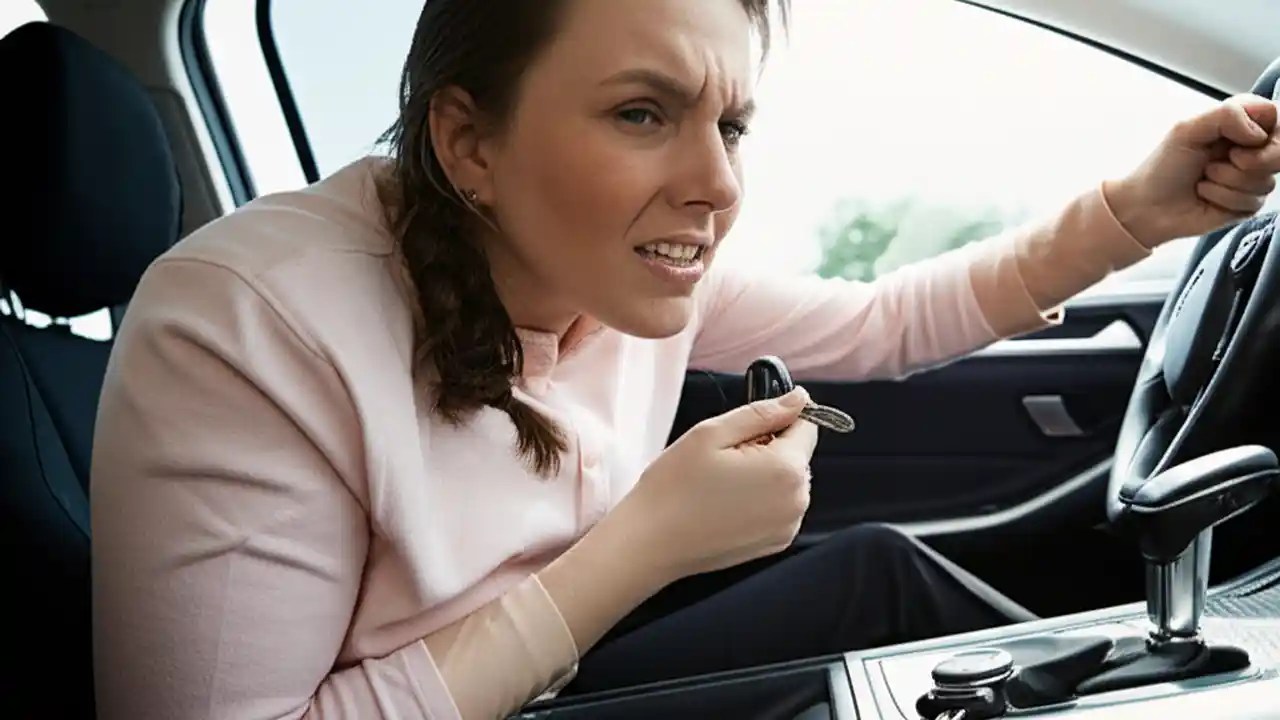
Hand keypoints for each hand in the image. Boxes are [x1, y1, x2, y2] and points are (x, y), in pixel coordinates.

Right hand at [619, 387, 819, 580]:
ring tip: (721, 483)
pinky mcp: (776, 543)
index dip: (778, 417)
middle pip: (797, 454)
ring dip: (764, 473)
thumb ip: (762, 412)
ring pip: (788, 481)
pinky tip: (726, 503)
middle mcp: (798, 501)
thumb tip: (799, 398)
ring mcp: (788, 526)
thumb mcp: (713, 433)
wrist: (651, 543)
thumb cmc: (675, 486)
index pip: (807, 425)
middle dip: (769, 447)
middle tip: (724, 457)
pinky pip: (779, 506)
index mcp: (786, 470)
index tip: (745, 427)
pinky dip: (760, 498)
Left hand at [1108, 94, 1279, 247]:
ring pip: (1266, 180)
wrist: (1147, 207)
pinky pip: (1254, 202)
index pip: (1277, 117)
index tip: (1242, 139)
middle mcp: (1251, 149)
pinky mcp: (1247, 204)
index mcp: (1240, 124)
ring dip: (1227, 181)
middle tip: (1225, 160)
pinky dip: (1224, 198)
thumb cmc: (1163, 167)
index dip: (1268, 130)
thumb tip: (1260, 132)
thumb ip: (1227, 115)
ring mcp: (1251, 178)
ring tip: (1204, 178)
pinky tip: (1205, 195)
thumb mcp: (1188, 129)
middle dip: (1251, 160)